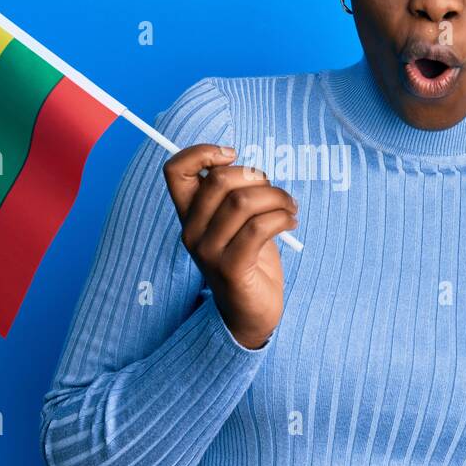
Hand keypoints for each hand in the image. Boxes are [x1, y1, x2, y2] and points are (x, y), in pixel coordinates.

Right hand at [162, 144, 298, 348]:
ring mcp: (208, 251)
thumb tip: (250, 167)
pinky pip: (258, 228)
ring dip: (277, 197)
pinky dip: (282, 218)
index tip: (232, 155)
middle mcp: (191, 231)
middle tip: (277, 193)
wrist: (250, 313)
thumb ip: (234, 194)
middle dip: (257, 177)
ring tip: (290, 208)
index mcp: (189, 214)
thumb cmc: (248, 259)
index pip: (174, 170)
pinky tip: (291, 222)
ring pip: (243, 201)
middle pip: (219, 180)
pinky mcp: (230, 268)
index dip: (201, 152)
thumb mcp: (237, 221)